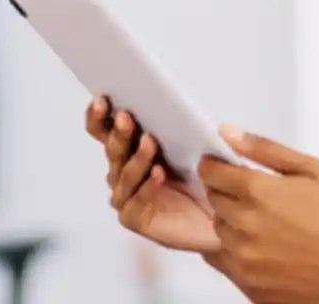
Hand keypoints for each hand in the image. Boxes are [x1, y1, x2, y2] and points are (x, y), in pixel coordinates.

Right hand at [85, 96, 220, 252]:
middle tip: (127, 118)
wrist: (220, 213)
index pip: (104, 130)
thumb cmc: (204, 175)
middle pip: (112, 150)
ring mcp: (127, 196)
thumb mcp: (197, 142)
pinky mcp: (136, 218)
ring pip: (123, 175)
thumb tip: (179, 104)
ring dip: (136, 157)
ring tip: (150, 142)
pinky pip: (135, 201)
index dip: (99, 116)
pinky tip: (159, 173)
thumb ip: (185, 124)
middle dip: (118, 133)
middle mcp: (122, 171)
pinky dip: (147, 186)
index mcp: (130, 147)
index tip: (103, 99)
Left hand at [199, 126, 318, 302]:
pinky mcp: (246, 284)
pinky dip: (233, 250)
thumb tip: (228, 133)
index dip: (215, 166)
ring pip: (218, 230)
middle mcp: (244, 224)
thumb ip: (265, 149)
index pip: (211, 172)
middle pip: (213, 200)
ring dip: (231, 222)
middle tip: (255, 197)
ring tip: (264, 224)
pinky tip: (259, 246)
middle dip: (227, 193)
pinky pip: (221, 259)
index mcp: (258, 191)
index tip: (224, 168)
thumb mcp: (312, 171)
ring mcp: (242, 258)